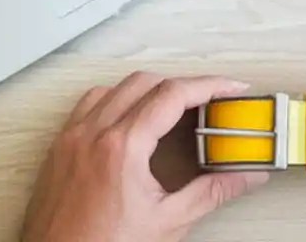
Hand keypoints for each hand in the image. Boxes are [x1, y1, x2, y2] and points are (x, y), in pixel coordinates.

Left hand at [22, 72, 269, 241]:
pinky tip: (130, 120)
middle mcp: (92, 134)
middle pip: (146, 82)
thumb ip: (212, 192)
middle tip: (210, 101)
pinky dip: (115, 101)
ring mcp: (71, 139)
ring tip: (172, 107)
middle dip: (182, 85)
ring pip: (114, 87)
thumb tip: (246, 176)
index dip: (209, 85)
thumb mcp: (168, 223)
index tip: (231, 88)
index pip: (173, 95)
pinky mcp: (59, 149)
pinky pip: (88, 105)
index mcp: (122, 148)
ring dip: (147, 89)